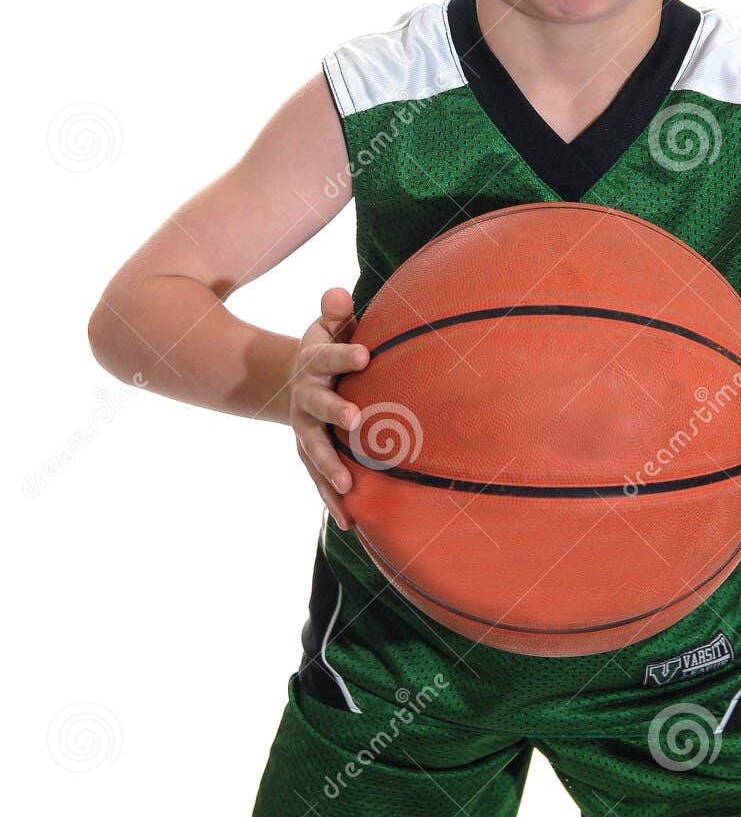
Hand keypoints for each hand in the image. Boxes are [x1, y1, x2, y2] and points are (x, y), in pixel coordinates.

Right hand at [289, 287, 370, 530]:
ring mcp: (305, 430)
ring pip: (315, 451)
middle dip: (336, 412)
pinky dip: (332, 501)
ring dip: (330, 468)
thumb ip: (336, 312)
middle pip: (318, 406)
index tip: (367, 354)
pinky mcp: (310, 454)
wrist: (297, 380)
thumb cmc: (329, 348)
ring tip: (350, 486)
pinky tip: (350, 522)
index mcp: (313, 363)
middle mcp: (305, 398)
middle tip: (356, 419)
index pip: (328, 356)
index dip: (345, 355)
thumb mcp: (329, 326)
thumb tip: (338, 294)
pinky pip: (319, 479)